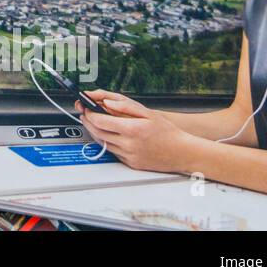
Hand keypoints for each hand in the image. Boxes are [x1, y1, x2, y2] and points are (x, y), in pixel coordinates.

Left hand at [75, 90, 193, 173]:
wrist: (182, 153)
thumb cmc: (167, 132)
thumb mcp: (148, 113)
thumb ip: (125, 106)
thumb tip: (106, 102)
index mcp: (132, 129)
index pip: (100, 121)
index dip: (89, 113)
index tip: (86, 107)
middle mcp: (129, 144)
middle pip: (97, 132)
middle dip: (87, 122)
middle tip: (84, 113)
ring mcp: (129, 156)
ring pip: (102, 143)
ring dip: (93, 132)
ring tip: (92, 122)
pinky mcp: (130, 163)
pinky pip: (112, 152)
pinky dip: (105, 142)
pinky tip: (106, 134)